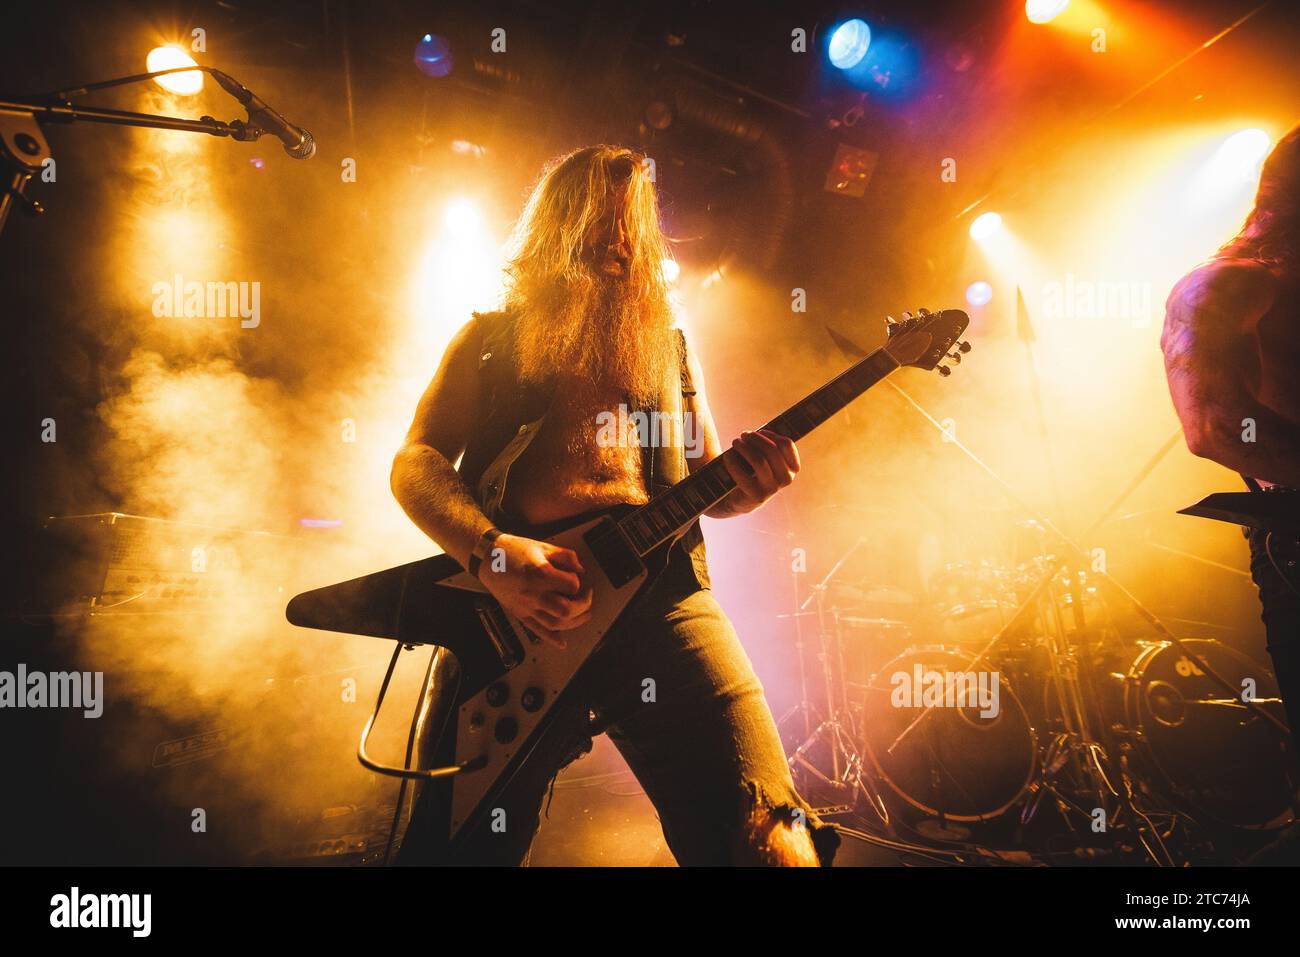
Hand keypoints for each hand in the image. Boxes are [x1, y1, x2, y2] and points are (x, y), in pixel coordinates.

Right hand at [474, 533, 592, 648]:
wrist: (487, 558)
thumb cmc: (512, 551)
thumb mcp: (542, 546)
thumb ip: (565, 556)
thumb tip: (580, 568)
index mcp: (540, 573)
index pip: (571, 584)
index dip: (578, 581)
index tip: (576, 576)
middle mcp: (533, 593)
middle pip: (566, 609)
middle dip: (583, 605)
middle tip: (586, 597)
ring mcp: (526, 606)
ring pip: (555, 623)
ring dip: (574, 622)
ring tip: (583, 615)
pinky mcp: (519, 613)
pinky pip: (537, 630)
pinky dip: (551, 638)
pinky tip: (561, 642)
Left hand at [719, 429, 799, 513]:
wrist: (741, 498)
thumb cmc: (753, 472)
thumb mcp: (765, 459)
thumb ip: (767, 445)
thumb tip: (758, 432)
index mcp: (792, 468)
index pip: (786, 444)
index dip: (770, 434)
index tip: (759, 432)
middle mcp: (786, 479)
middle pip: (772, 450)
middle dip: (754, 438)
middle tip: (743, 435)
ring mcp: (772, 489)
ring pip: (759, 461)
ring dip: (744, 448)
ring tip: (735, 443)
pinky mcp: (757, 496)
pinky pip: (743, 474)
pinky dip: (732, 462)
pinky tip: (727, 456)